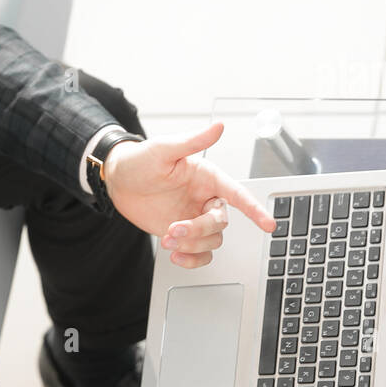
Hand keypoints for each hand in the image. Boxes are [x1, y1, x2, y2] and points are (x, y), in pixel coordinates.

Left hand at [103, 122, 275, 268]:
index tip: (268, 224)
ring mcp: (193, 217)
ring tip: (168, 238)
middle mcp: (204, 198)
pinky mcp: (181, 233)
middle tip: (173, 229)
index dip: (255, 210)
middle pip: (220, 223)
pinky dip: (191, 259)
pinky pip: (199, 252)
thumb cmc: (140, 160)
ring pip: (211, 240)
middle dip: (198, 230)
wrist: (117, 180)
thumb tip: (218, 126)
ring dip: (191, 245)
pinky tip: (176, 255)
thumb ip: (193, 141)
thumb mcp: (165, 148)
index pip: (238, 194)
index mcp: (208, 178)